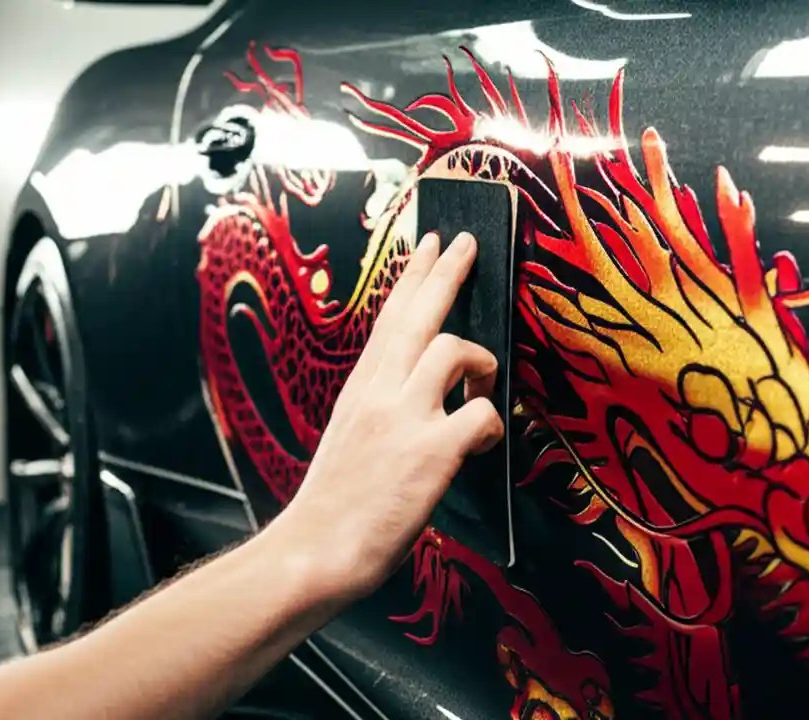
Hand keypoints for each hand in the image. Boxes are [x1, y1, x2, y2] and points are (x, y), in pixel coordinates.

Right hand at [269, 231, 503, 601]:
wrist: (315, 549)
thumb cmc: (334, 504)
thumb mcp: (349, 437)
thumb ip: (381, 407)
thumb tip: (420, 393)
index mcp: (360, 389)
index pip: (390, 317)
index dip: (415, 276)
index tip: (432, 244)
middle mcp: (379, 392)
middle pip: (419, 314)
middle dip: (448, 271)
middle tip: (469, 242)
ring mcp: (404, 417)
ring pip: (453, 349)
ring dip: (480, 362)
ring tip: (483, 382)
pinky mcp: (430, 451)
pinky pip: (482, 413)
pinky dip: (493, 424)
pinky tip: (484, 443)